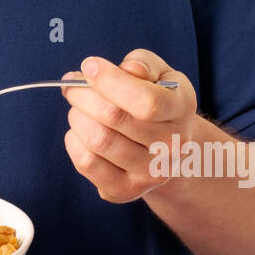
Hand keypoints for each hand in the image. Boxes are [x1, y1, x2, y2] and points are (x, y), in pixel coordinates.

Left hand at [61, 49, 198, 201]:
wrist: (168, 149)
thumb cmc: (157, 101)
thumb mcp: (160, 74)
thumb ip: (144, 64)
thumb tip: (130, 68)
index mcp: (181, 110)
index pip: (146, 101)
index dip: (110, 80)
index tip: (89, 66)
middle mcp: (171, 146)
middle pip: (114, 117)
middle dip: (82, 94)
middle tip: (73, 86)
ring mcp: (149, 173)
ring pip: (97, 139)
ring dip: (77, 115)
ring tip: (79, 107)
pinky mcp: (123, 191)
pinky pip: (86, 162)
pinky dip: (73, 140)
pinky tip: (81, 130)